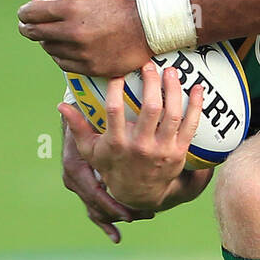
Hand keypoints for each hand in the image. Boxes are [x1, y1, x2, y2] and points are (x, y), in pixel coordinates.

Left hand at [19, 0, 151, 76]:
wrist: (148, 26)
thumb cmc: (117, 5)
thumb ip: (59, 0)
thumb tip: (33, 5)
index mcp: (71, 9)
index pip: (30, 14)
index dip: (24, 13)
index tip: (25, 14)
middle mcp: (74, 32)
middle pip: (35, 33)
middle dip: (28, 27)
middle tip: (28, 26)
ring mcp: (82, 52)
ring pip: (49, 49)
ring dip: (48, 41)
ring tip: (56, 35)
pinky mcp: (91, 67)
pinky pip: (63, 63)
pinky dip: (61, 55)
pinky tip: (68, 47)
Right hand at [57, 64, 204, 213]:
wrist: (139, 194)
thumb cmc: (112, 167)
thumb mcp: (91, 151)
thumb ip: (78, 127)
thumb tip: (61, 105)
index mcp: (117, 143)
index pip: (114, 111)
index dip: (115, 89)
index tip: (118, 72)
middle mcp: (141, 146)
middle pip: (150, 109)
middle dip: (151, 82)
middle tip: (149, 64)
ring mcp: (162, 149)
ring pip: (172, 114)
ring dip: (173, 90)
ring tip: (171, 71)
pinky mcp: (179, 152)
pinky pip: (191, 125)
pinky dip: (196, 105)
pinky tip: (198, 88)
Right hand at [61, 118, 154, 244]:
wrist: (73, 122)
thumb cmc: (85, 122)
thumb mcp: (92, 127)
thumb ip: (103, 136)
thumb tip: (107, 133)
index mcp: (76, 170)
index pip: (95, 195)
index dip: (113, 206)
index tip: (129, 215)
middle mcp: (73, 181)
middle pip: (97, 207)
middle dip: (121, 214)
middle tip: (147, 215)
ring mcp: (78, 186)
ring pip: (96, 210)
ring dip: (117, 217)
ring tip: (144, 217)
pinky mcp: (84, 188)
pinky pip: (95, 208)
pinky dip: (106, 220)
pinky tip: (116, 235)